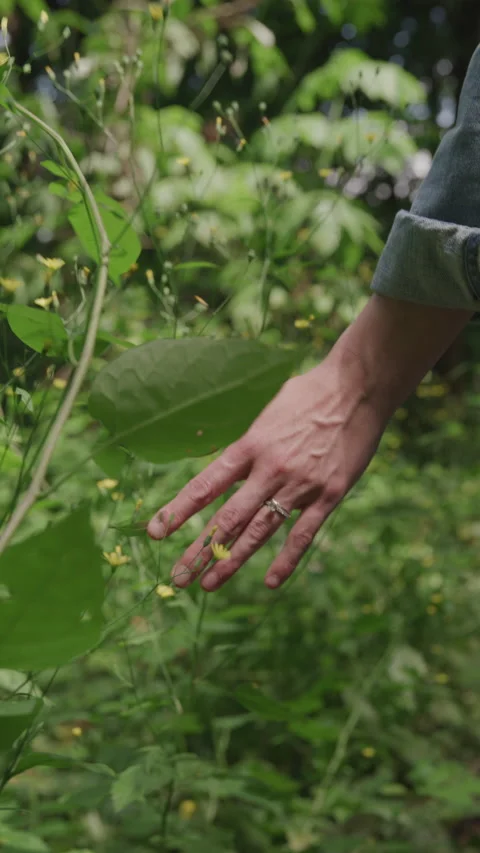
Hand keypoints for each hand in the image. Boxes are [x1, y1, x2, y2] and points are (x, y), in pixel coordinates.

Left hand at [147, 349, 385, 591]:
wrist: (358, 388)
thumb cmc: (309, 393)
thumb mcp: (267, 410)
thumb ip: (249, 442)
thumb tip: (230, 462)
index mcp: (250, 445)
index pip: (205, 485)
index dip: (178, 511)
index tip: (156, 532)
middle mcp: (269, 469)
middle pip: (227, 518)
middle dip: (200, 551)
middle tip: (178, 576)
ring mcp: (299, 485)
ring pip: (259, 531)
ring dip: (232, 560)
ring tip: (209, 584)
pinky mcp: (328, 495)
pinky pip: (303, 534)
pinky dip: (286, 560)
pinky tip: (270, 582)